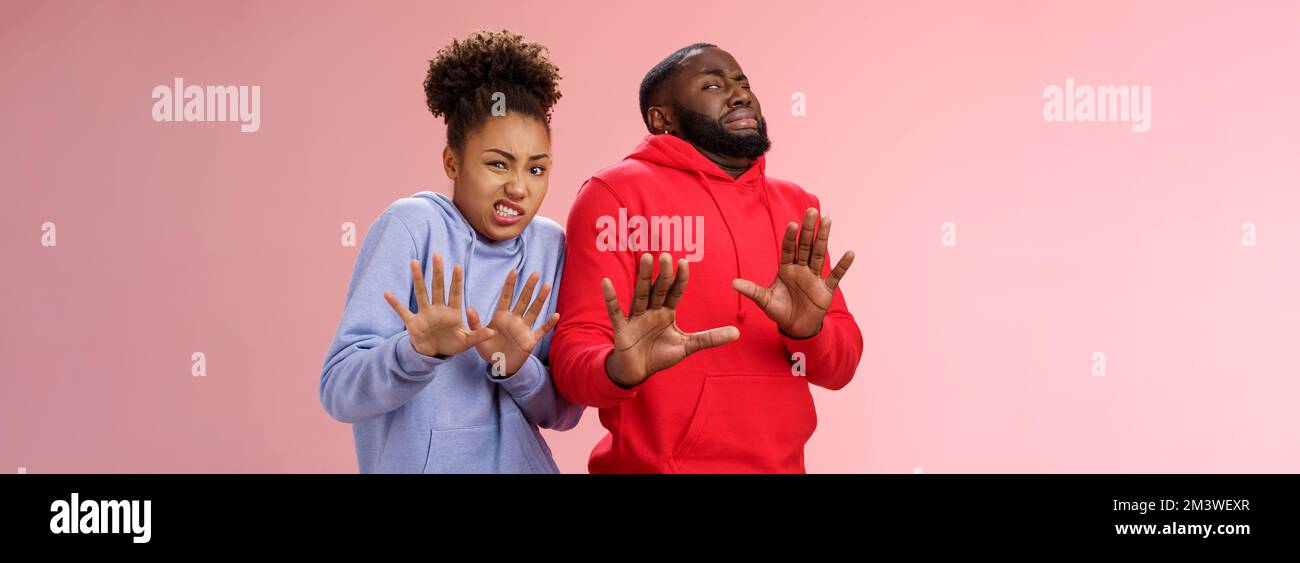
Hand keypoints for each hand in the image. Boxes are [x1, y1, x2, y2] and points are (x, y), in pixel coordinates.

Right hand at [384, 254, 494, 357]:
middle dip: (437, 272)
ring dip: (417, 278)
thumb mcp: (467, 342)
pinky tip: (387, 293)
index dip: (456, 281)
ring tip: (414, 262)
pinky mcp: (413, 323)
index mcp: (452, 312)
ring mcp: (425, 314)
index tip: (458, 266)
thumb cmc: (452, 344)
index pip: (455, 293)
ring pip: (421, 293)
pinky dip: (395, 304)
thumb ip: (478, 336)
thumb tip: (492, 333)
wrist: (435, 354)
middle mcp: (438, 309)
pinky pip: (403, 312)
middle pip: (438, 287)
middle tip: (437, 255)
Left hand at [472, 269, 559, 377]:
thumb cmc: (488, 350)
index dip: (510, 284)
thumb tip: (468, 308)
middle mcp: (514, 319)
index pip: (506, 297)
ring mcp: (524, 329)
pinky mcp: (530, 340)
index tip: (514, 271)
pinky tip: (556, 315)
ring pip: (534, 311)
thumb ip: (475, 323)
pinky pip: (541, 330)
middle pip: (523, 300)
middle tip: (535, 274)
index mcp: (501, 316)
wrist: (499, 366)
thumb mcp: (478, 337)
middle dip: (529, 287)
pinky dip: (548, 324)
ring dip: (540, 299)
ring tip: (547, 286)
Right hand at [602, 252, 739, 387]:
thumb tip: (737, 333)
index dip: (679, 278)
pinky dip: (610, 297)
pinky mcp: (621, 328)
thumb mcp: (687, 346)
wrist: (637, 372)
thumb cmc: (659, 355)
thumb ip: (710, 338)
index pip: (675, 291)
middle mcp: (651, 310)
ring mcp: (635, 317)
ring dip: (642, 277)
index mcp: (666, 312)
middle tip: (666, 255)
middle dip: (663, 274)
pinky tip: (606, 282)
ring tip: (645, 258)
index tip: (685, 262)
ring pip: (640, 294)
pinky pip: (615, 310)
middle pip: (658, 289)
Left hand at [732, 207, 854, 338]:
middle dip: (808, 229)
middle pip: (806, 245)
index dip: (790, 237)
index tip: (791, 224)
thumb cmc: (779, 311)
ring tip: (827, 220)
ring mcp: (815, 277)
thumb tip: (732, 283)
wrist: (796, 328)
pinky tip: (850, 253)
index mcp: (786, 269)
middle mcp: (801, 269)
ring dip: (824, 238)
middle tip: (811, 211)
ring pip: (820, 254)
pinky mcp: (826, 290)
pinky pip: (836, 276)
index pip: (788, 249)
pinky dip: (843, 266)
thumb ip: (751, 290)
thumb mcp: (764, 300)